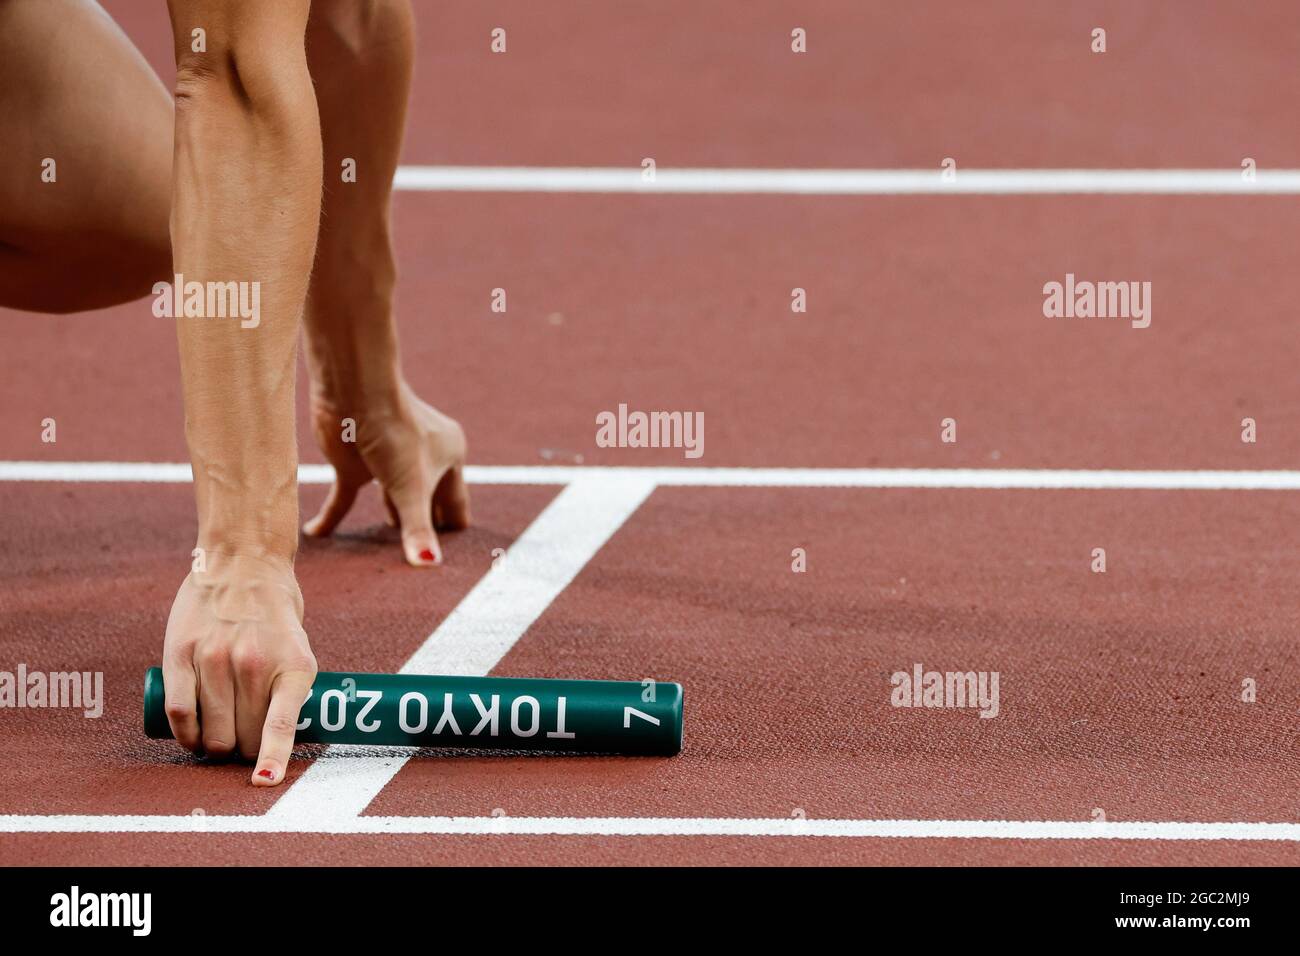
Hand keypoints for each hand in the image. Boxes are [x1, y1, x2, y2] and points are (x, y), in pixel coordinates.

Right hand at [162, 554, 316, 784]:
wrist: (244, 560)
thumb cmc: (275, 611)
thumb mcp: (297, 648)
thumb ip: (285, 689)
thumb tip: (271, 741)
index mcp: (293, 664)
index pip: (281, 724)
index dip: (271, 758)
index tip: (263, 781)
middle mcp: (254, 663)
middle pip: (244, 738)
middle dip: (244, 751)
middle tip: (243, 744)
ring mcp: (215, 658)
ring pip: (211, 731)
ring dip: (214, 747)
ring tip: (216, 742)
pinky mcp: (182, 653)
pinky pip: (179, 711)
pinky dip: (184, 734)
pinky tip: (191, 738)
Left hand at [305, 380, 470, 565]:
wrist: (352, 390)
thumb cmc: (394, 430)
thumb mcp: (410, 488)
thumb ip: (418, 530)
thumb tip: (429, 566)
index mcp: (449, 457)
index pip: (455, 505)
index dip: (450, 531)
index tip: (449, 561)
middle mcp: (421, 458)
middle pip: (425, 504)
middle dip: (422, 529)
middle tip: (419, 564)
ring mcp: (386, 461)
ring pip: (390, 501)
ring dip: (387, 524)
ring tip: (383, 558)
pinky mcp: (352, 464)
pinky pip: (343, 498)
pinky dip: (332, 518)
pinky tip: (316, 533)